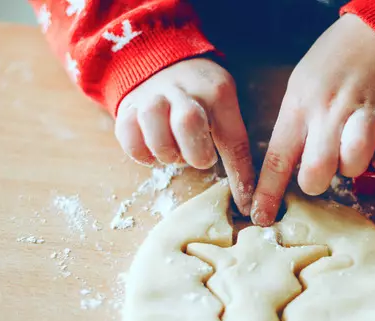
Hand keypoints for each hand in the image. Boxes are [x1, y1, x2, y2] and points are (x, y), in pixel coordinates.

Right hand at [115, 58, 255, 214]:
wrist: (158, 62)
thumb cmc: (199, 95)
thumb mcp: (222, 104)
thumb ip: (230, 137)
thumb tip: (247, 191)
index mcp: (216, 91)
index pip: (232, 138)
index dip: (239, 174)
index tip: (244, 204)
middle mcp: (183, 89)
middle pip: (187, 122)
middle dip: (195, 153)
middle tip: (198, 159)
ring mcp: (152, 95)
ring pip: (153, 125)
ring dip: (165, 151)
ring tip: (173, 153)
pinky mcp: (126, 106)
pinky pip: (127, 134)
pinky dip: (140, 152)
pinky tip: (152, 152)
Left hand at [251, 14, 374, 225]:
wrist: (373, 35)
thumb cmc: (329, 68)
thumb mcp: (298, 90)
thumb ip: (293, 130)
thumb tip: (285, 176)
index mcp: (299, 108)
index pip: (278, 158)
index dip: (268, 192)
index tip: (260, 217)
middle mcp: (329, 112)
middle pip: (318, 169)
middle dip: (317, 182)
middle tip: (323, 171)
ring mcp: (364, 112)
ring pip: (356, 161)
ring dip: (354, 167)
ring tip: (352, 153)